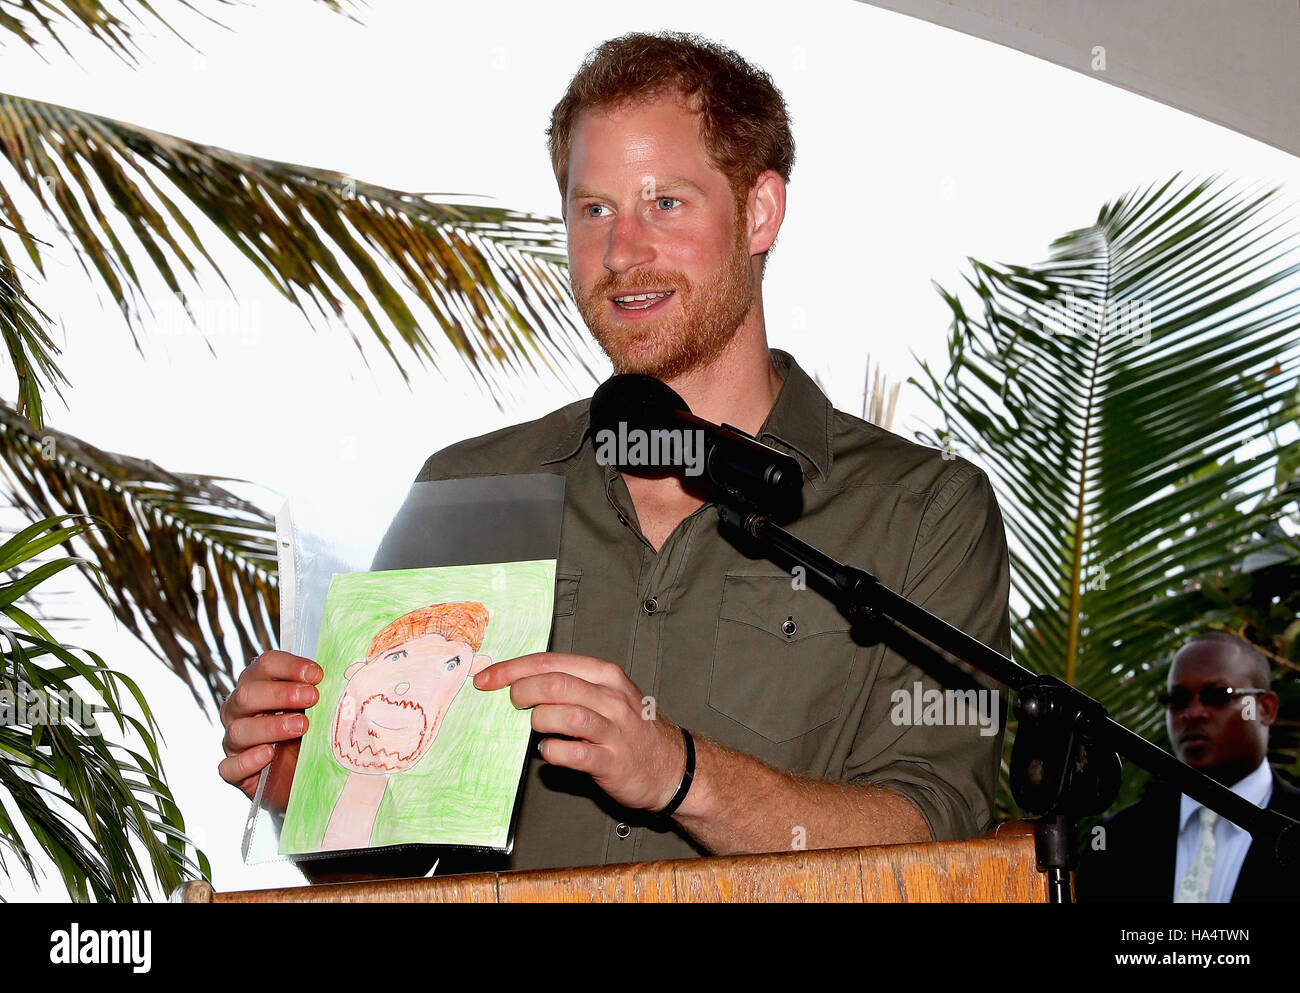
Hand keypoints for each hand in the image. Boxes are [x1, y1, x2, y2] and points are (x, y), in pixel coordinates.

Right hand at [218, 651, 321, 810]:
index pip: (264, 665)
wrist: (301, 775)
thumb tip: (345, 675)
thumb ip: (320, 692)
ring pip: (238, 730)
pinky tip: (268, 754)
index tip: (317, 675)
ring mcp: (234, 742)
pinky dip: (248, 761)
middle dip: (280, 694)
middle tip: (312, 697)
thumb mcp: (315, 709)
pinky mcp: (233, 772)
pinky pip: (230, 767)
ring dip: (270, 726)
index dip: (289, 666)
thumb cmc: (308, 732)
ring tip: (301, 726)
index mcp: (258, 685)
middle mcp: (239, 711)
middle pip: (247, 694)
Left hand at [474, 652, 685, 811]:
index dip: (512, 669)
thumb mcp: (607, 695)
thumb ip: (571, 687)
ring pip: (566, 714)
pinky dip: (553, 751)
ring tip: (535, 727)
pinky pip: (575, 753)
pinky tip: (549, 752)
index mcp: (605, 675)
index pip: (551, 662)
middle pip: (556, 684)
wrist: (673, 766)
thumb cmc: (632, 729)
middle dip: (522, 691)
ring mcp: (614, 730)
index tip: (486, 679)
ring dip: (539, 720)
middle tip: (513, 703)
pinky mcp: (613, 762)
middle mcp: (611, 698)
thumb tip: (519, 685)